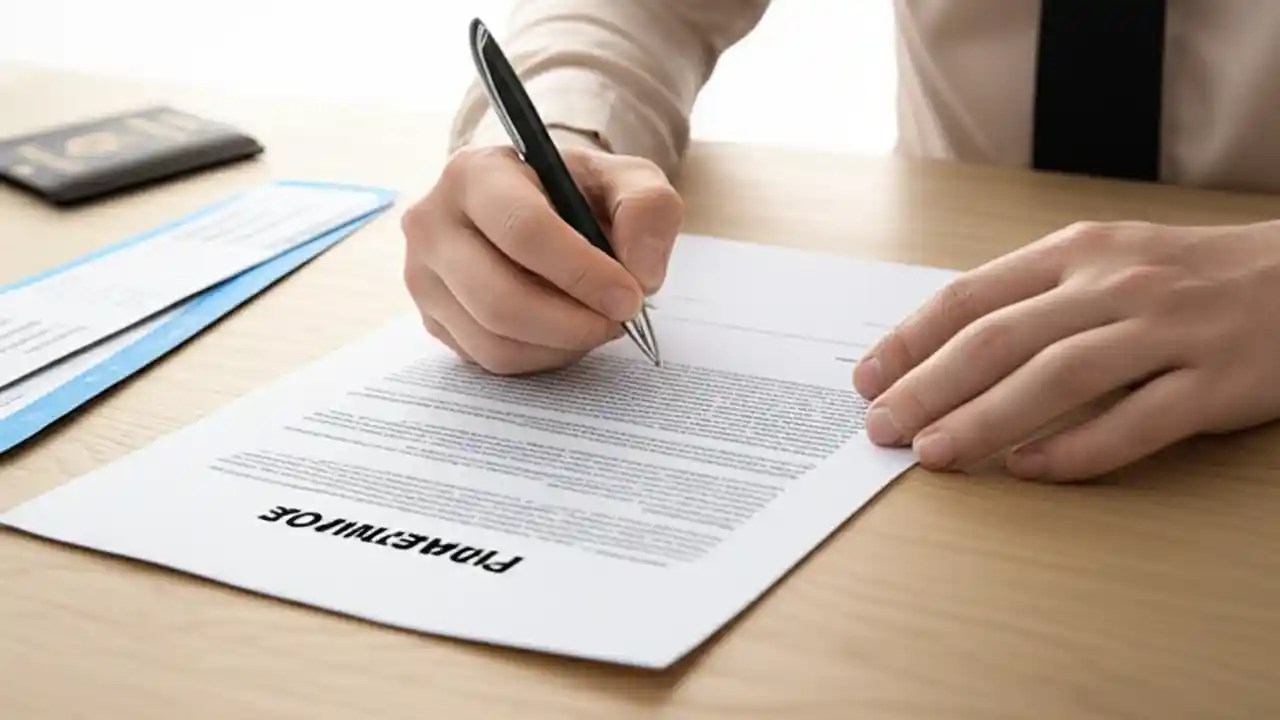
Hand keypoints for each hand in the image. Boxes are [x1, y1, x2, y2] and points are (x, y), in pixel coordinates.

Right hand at [401, 143, 681, 373]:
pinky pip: (490, 360)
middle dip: (573, 322)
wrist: (534, 205)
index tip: (629, 297)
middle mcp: (433, 224)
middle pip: (500, 299)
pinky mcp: (432, 320)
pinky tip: (565, 332)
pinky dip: (541, 357)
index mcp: (475, 173)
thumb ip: (648, 210)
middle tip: (619, 321)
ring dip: (561, 344)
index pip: (523, 230)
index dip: (582, 273)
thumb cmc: (577, 192)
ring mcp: (423, 278)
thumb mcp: (626, 180)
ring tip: (596, 324)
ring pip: (495, 339)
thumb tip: (641, 275)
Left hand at [852, 219, 1279, 480]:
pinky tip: (1028, 470)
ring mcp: (1167, 332)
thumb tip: (942, 351)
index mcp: (1077, 252)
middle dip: (927, 385)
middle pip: (1000, 338)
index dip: (911, 340)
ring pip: (1056, 377)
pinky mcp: (1216, 382)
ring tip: (932, 453)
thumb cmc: (1191, 277)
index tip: (866, 378)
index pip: (971, 296)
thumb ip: (1034, 298)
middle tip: (879, 428)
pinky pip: (1136, 421)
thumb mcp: (1108, 262)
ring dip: (984, 418)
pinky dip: (1076, 449)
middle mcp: (1114, 285)